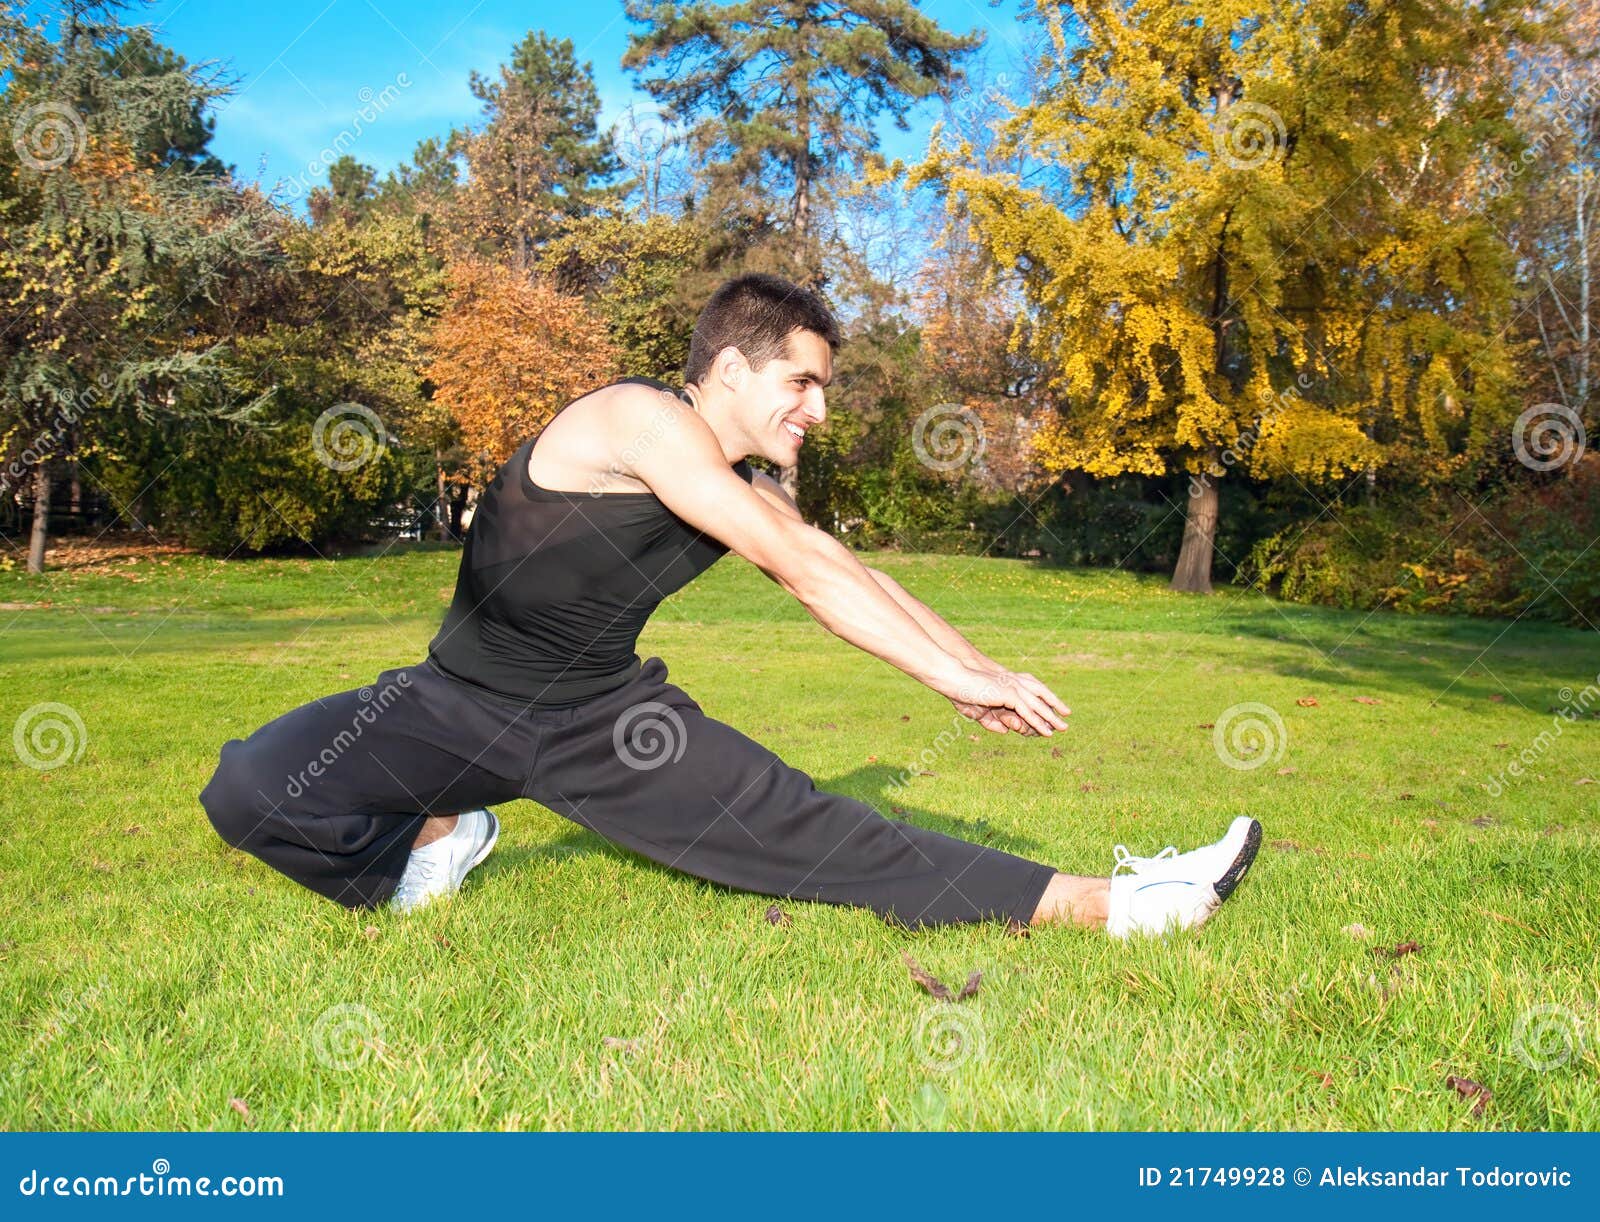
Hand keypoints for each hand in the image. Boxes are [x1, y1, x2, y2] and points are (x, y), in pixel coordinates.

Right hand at [934, 662, 1070, 736]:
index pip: (1030, 697)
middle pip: (1040, 697)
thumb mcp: (977, 711)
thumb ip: (991, 721)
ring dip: (1051, 718)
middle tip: (1066, 719)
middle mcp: (1014, 684)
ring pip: (1037, 706)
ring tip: (1063, 728)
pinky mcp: (1009, 695)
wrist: (953, 679)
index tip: (1048, 722)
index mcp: (1008, 685)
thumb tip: (1005, 731)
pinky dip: (1037, 723)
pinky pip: (1027, 712)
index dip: (1041, 708)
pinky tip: (1046, 731)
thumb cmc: (961, 692)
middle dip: (1054, 708)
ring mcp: (1012, 688)